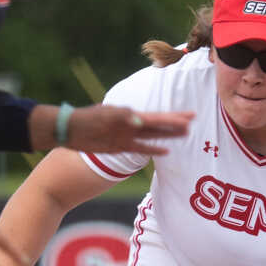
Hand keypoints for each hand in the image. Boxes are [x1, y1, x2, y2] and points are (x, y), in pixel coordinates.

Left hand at [65, 105, 193, 155]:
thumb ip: (123, 117)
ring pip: (154, 136)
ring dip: (169, 135)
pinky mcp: (120, 146)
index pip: (158, 117)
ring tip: (186, 134)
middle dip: (176, 123)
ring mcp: (127, 136)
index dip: (174, 118)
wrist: (71, 129)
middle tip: (193, 121)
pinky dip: (154, 150)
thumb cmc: (88, 119)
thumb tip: (140, 121)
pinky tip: (165, 151)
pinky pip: (142, 149)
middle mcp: (132, 124)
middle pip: (159, 124)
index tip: (190, 116)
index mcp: (131, 115)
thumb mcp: (105, 115)